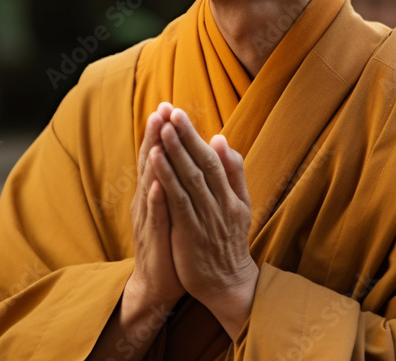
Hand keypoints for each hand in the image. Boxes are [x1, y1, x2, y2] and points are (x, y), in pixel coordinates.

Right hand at [125, 103, 185, 311]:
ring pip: (150, 186)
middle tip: (159, 110)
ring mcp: (148, 220)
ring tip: (157, 138)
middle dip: (155, 137)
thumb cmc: (171, 241)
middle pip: (150, 163)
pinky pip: (155, 218)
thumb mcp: (176, 206)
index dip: (162, 131)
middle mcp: (148, 201)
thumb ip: (179, 180)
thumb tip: (186, 152)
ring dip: (152, 163)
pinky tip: (158, 185)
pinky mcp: (154, 240)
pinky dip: (156, 201)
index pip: (159, 155)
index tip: (168, 105)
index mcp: (156, 192)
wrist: (159, 284)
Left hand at [149, 108, 258, 338]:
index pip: (211, 158)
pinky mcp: (191, 233)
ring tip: (162, 129)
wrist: (228, 284)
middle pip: (201, 164)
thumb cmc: (228, 241)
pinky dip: (167, 180)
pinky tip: (156, 162)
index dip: (194, 135)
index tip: (179, 113)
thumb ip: (232, 173)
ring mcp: (206, 219)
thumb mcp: (240, 205)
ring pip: (189, 180)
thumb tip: (221, 140)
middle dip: (184, 136)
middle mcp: (220, 204)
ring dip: (175, 153)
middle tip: (170, 111)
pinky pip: (178, 202)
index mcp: (230, 195)